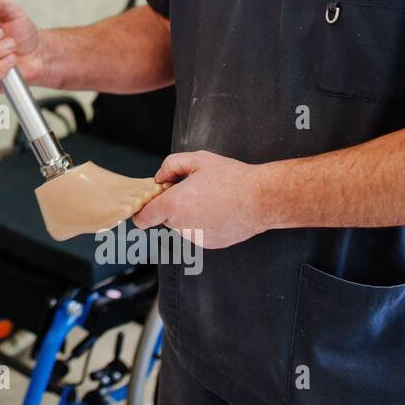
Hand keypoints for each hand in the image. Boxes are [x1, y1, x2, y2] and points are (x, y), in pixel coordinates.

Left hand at [132, 150, 272, 248]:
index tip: (150, 203)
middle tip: (191, 191)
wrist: (262, 199)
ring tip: (210, 200)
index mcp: (173, 206)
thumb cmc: (231, 178)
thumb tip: (159, 178)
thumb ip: (170, 166)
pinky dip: (202, 224)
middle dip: (172, 207)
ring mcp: (196, 238)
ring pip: (182, 226)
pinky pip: (197, 234)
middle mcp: (182, 226)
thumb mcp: (197, 160)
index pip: (142, 218)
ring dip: (188, 216)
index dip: (142, 210)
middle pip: (164, 219)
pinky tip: (218, 211)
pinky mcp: (210, 244)